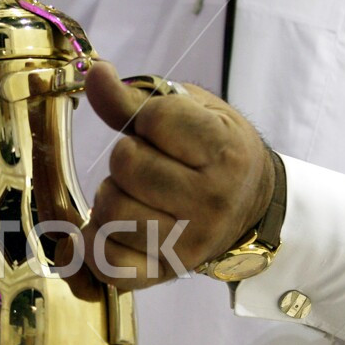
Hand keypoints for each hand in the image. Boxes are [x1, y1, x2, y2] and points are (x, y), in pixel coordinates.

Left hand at [80, 62, 274, 290]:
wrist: (250, 207)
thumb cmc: (214, 152)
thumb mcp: (192, 113)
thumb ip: (136, 98)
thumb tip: (95, 72)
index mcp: (226, 152)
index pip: (156, 119)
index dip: (149, 118)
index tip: (165, 130)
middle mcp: (212, 201)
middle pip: (126, 165)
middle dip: (125, 157)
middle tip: (146, 163)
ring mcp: (189, 242)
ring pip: (111, 211)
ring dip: (109, 196)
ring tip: (134, 193)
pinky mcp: (165, 273)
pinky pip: (107, 262)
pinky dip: (94, 242)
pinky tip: (107, 226)